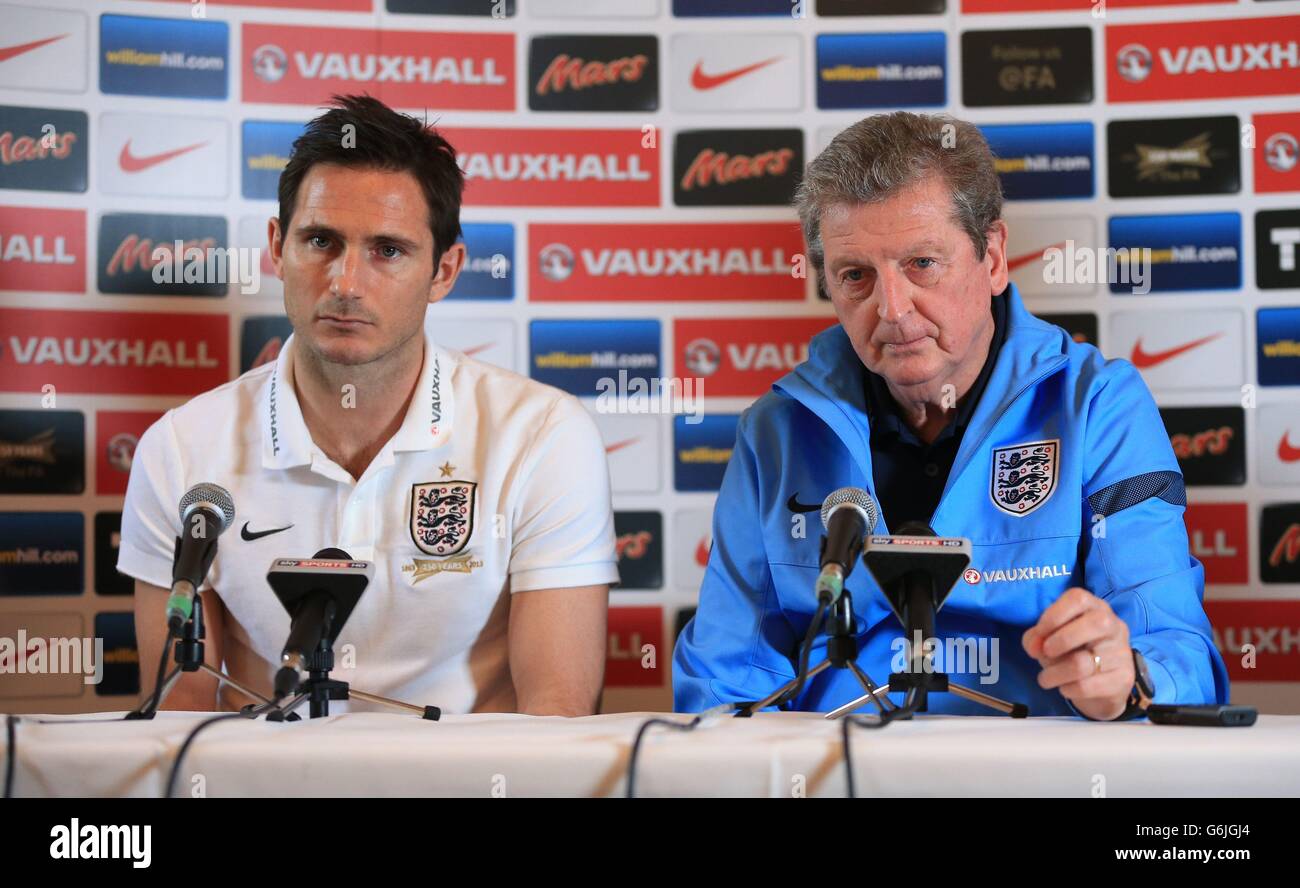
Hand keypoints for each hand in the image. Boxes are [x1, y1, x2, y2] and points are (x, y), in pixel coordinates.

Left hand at [1022, 586, 1133, 720]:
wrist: (1100, 688)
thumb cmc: (1071, 653)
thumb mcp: (1050, 639)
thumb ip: (1036, 638)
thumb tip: (1034, 646)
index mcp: (1094, 607)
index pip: (1078, 598)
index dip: (1053, 615)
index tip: (1040, 632)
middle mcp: (1114, 625)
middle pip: (1095, 623)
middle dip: (1061, 640)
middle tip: (1046, 653)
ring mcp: (1122, 652)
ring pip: (1083, 662)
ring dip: (1054, 673)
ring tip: (1046, 678)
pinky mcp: (1124, 678)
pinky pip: (1087, 685)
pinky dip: (1067, 689)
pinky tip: (1065, 688)